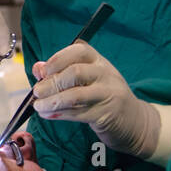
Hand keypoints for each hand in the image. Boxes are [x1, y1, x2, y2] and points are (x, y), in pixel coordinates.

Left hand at [32, 43, 158, 156]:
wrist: (133, 120)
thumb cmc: (102, 96)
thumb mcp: (86, 80)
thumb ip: (61, 72)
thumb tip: (38, 68)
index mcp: (98, 60)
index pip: (79, 50)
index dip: (57, 59)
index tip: (43, 71)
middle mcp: (105, 74)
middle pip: (75, 73)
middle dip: (51, 83)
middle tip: (37, 92)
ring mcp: (108, 94)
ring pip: (75, 95)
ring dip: (52, 101)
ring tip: (39, 106)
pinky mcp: (106, 114)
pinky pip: (78, 113)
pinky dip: (59, 114)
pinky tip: (47, 115)